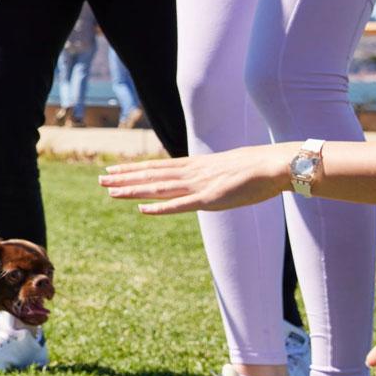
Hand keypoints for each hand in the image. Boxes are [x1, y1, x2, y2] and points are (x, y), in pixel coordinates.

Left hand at [100, 143, 294, 213]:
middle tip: (100, 179)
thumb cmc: (256, 167)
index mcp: (196, 166)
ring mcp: (199, 186)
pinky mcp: (211, 200)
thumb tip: (204, 177)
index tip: (113, 169)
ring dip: (134, 191)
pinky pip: (181, 205)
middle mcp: (192, 173)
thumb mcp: (226, 168)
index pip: (157, 167)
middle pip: (151, 176)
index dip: (133, 169)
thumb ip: (210, 174)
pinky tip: (142, 210)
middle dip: (125, 178)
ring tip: (111, 191)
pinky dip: (161, 208)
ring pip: (159, 189)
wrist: (276, 165)